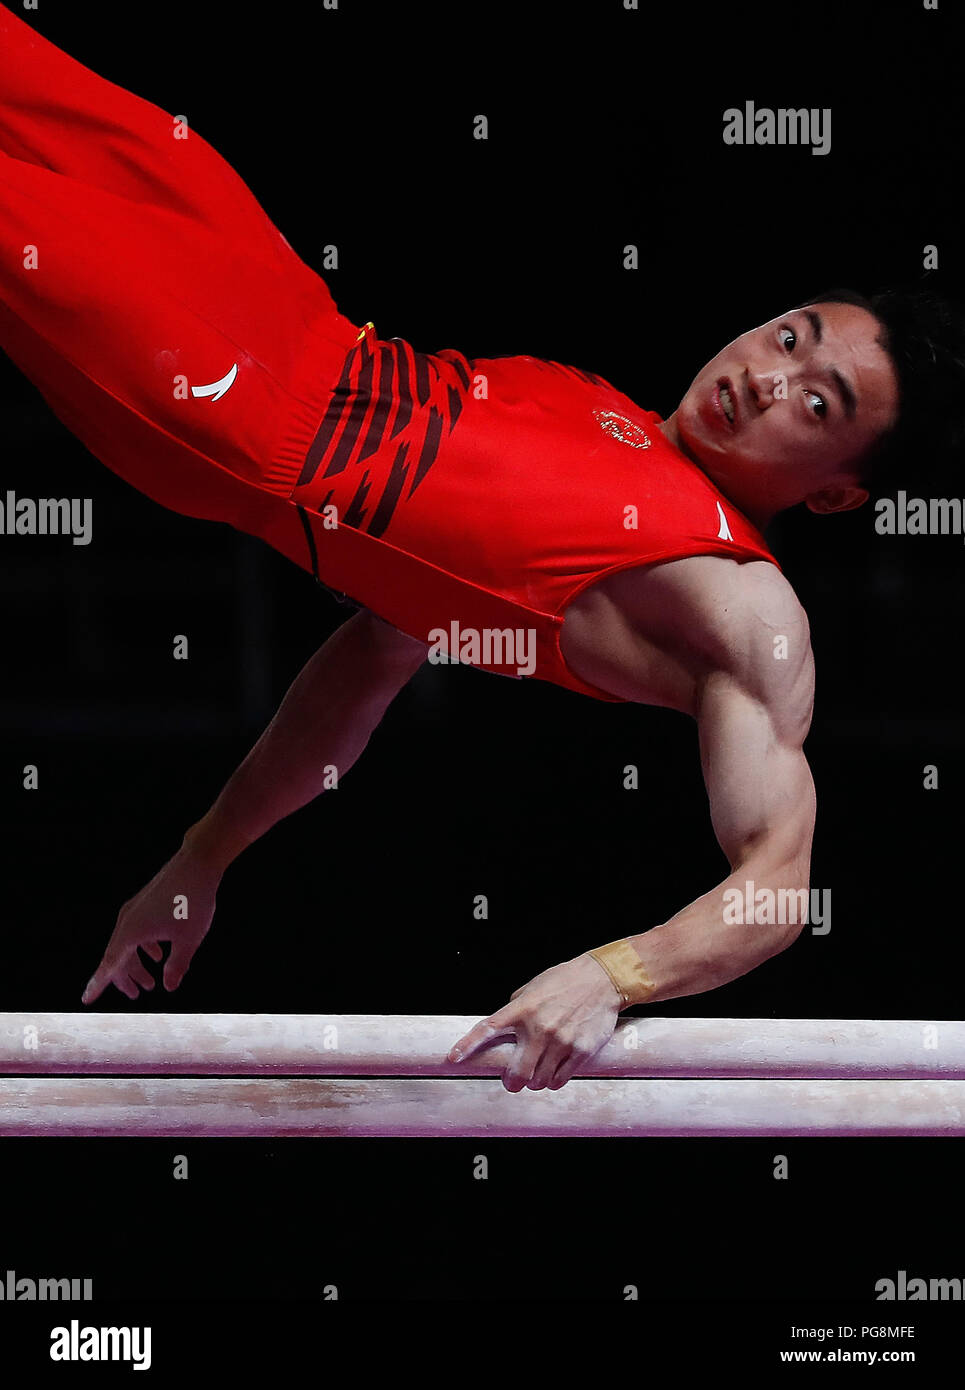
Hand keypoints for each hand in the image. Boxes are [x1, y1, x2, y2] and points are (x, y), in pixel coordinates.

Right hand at [81, 845, 220, 1002]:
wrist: (197, 863)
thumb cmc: (193, 901)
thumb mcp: (189, 939)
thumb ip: (177, 966)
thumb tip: (169, 987)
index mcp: (131, 932)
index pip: (109, 965)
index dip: (98, 984)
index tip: (86, 999)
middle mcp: (127, 920)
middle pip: (117, 957)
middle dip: (125, 978)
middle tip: (137, 994)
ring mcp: (134, 910)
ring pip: (128, 944)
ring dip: (137, 964)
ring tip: (150, 983)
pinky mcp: (144, 903)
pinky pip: (137, 931)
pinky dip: (144, 947)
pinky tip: (158, 954)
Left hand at [448, 954, 622, 1091]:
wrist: (602, 980)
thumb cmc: (565, 981)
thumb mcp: (533, 987)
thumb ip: (516, 1007)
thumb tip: (503, 1028)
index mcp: (522, 1009)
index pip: (488, 1029)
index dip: (468, 1045)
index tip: (453, 1058)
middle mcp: (539, 1027)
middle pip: (516, 1072)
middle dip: (512, 1082)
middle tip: (513, 1082)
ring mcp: (560, 1041)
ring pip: (539, 1080)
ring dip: (535, 1081)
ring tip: (538, 1074)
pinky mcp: (580, 1051)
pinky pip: (560, 1080)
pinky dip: (553, 1081)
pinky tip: (554, 1074)